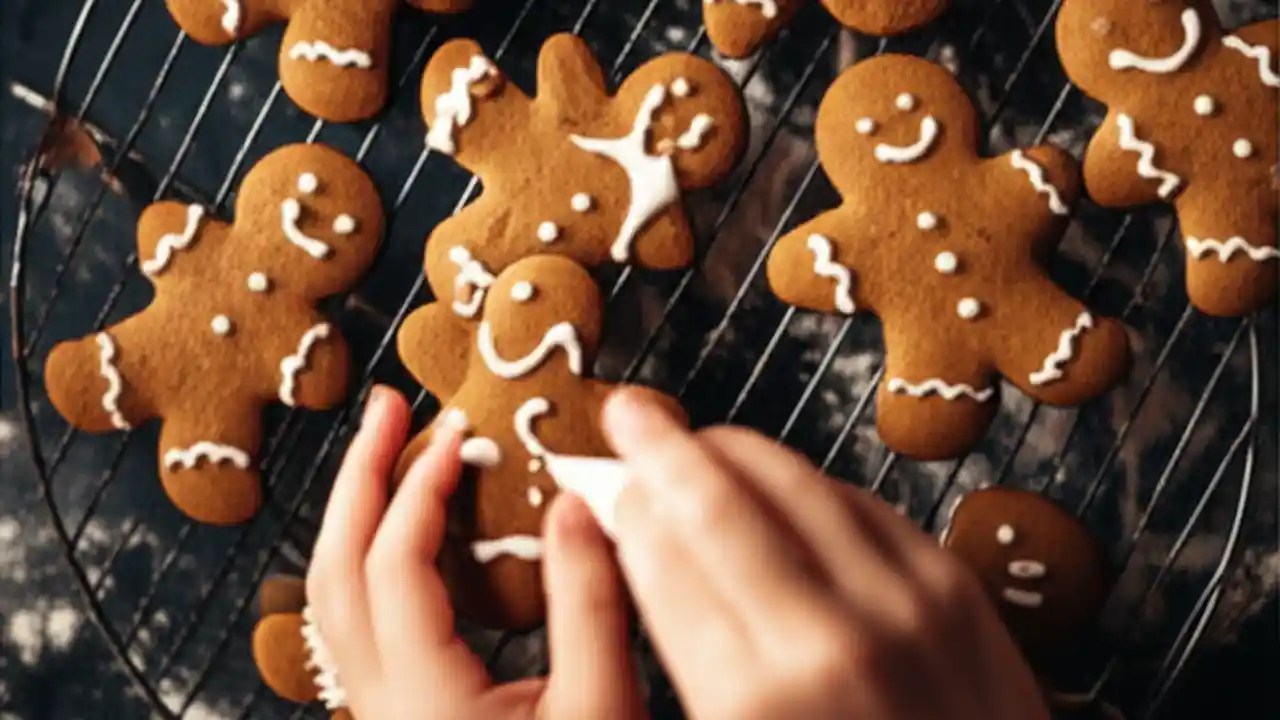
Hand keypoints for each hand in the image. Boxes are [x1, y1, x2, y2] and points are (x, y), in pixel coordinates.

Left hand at [306, 386, 645, 719]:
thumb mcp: (602, 707)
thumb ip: (589, 605)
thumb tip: (574, 503)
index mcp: (426, 699)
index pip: (396, 568)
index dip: (420, 490)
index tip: (456, 433)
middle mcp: (384, 704)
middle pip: (335, 573)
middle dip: (359, 479)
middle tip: (387, 407)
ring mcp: (383, 711)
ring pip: (332, 600)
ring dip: (356, 515)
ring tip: (387, 451)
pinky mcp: (400, 714)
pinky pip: (355, 622)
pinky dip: (369, 558)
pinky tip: (403, 534)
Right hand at [602, 388, 1048, 719]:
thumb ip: (690, 661)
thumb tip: (637, 558)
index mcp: (753, 699)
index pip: (664, 559)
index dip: (627, 506)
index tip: (606, 483)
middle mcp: (826, 638)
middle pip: (719, 502)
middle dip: (661, 448)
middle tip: (628, 413)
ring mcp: (902, 603)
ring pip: (794, 483)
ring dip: (734, 449)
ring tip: (697, 439)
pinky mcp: (955, 588)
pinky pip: (862, 502)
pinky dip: (809, 482)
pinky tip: (781, 483)